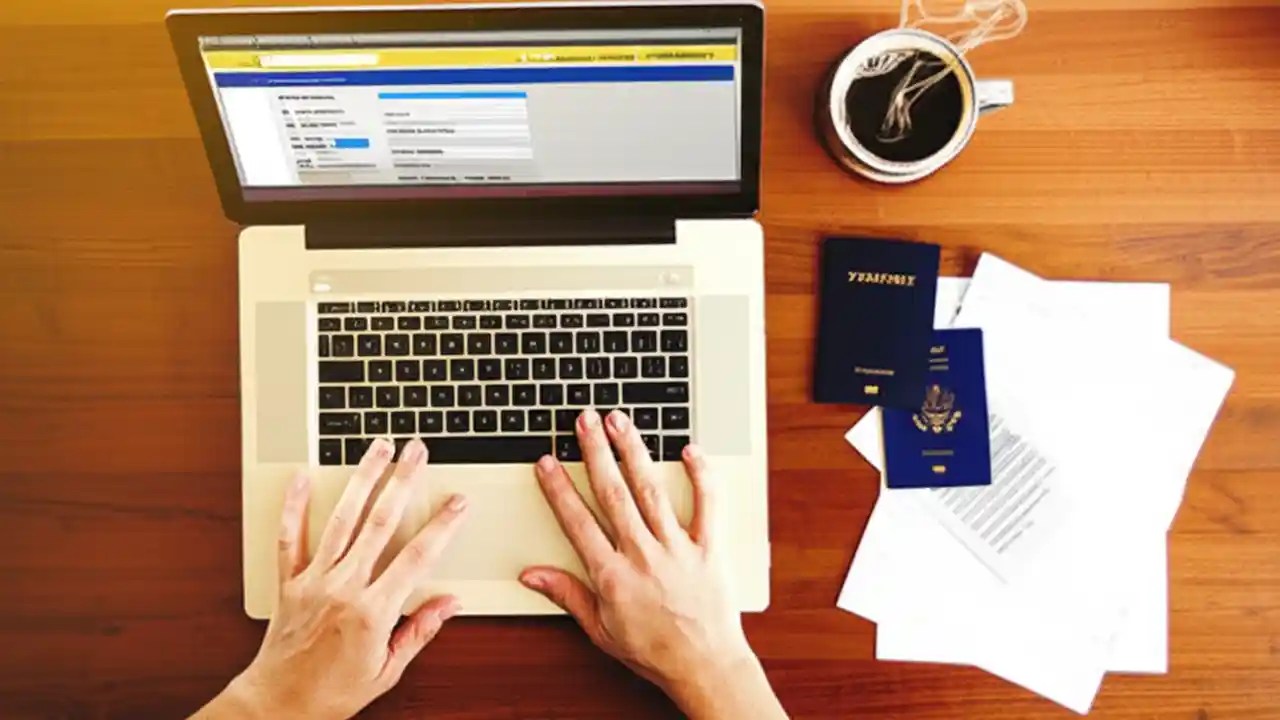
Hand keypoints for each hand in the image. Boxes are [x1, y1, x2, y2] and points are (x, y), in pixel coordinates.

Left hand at [192, 438, 468, 719]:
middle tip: (416, 452)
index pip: (417, 557)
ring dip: (362, 479)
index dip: (441, 526)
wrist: (278, 705)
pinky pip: (290, 537)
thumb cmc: (332, 693)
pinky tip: (302, 477)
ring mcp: (314, 580)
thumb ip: (419, 631)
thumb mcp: (387, 670)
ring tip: (377, 449)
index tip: (458, 502)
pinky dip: (295, 505)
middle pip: (380, 523)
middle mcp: (343, 587)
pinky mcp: (289, 581)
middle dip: (402, 482)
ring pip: (342, 519)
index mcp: (372, 611)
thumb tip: (449, 604)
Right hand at [520, 410, 785, 719]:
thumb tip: (532, 575)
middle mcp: (642, 554)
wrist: (703, 666)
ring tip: (621, 421)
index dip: (559, 489)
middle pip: (612, 493)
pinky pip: (706, 504)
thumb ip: (566, 595)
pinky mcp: (708, 547)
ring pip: (650, 490)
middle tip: (584, 420)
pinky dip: (700, 476)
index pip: (577, 521)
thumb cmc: (654, 652)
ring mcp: (676, 547)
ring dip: (633, 452)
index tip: (547, 462)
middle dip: (595, 452)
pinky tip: (689, 450)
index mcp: (612, 575)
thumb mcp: (600, 630)